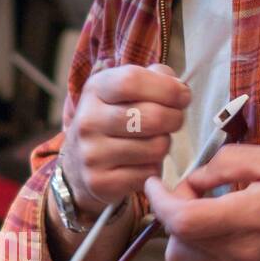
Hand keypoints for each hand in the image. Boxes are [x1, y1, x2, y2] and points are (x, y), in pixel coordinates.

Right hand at [61, 61, 191, 215]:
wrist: (77, 165)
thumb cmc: (111, 120)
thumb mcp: (122, 91)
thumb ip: (153, 79)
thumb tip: (178, 88)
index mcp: (95, 90)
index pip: (132, 81)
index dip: (167, 88)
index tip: (182, 96)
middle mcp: (89, 121)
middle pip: (152, 117)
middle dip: (175, 118)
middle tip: (174, 121)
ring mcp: (92, 154)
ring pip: (156, 147)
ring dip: (164, 145)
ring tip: (153, 142)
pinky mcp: (100, 182)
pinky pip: (149, 173)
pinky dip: (154, 168)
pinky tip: (142, 163)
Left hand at [142, 142, 259, 260]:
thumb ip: (227, 162)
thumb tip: (194, 179)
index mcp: (247, 217)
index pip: (182, 220)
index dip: (159, 201)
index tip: (153, 183)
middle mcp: (239, 254)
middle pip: (176, 242)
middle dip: (173, 215)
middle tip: (192, 196)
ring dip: (181, 239)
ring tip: (203, 219)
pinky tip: (209, 244)